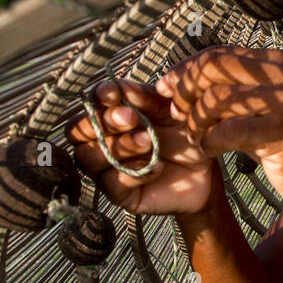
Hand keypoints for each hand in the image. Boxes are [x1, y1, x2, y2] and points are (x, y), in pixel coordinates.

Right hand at [65, 79, 215, 214]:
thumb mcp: (168, 109)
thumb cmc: (182, 135)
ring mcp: (106, 170)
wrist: (205, 170)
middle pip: (77, 132)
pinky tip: (158, 167)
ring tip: (149, 141)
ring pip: (90, 158)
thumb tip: (123, 87)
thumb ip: (146, 96)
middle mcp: (100, 143)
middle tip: (133, 118)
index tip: (113, 94)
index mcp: (109, 118)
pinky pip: (113, 184)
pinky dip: (136, 173)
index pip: (87, 107)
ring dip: (120, 146)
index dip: (96, 99)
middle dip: (105, 122)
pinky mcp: (119, 195)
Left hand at [154, 46, 282, 201]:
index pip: (216, 54)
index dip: (185, 69)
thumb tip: (170, 79)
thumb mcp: (249, 103)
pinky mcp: (282, 132)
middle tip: (178, 113)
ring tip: (194, 135)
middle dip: (185, 91)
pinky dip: (209, 141)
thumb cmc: (272, 135)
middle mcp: (279, 75)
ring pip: (216, 99)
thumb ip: (220, 86)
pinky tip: (208, 149)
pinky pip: (228, 131)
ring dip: (195, 120)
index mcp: (271, 61)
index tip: (165, 88)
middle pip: (213, 69)